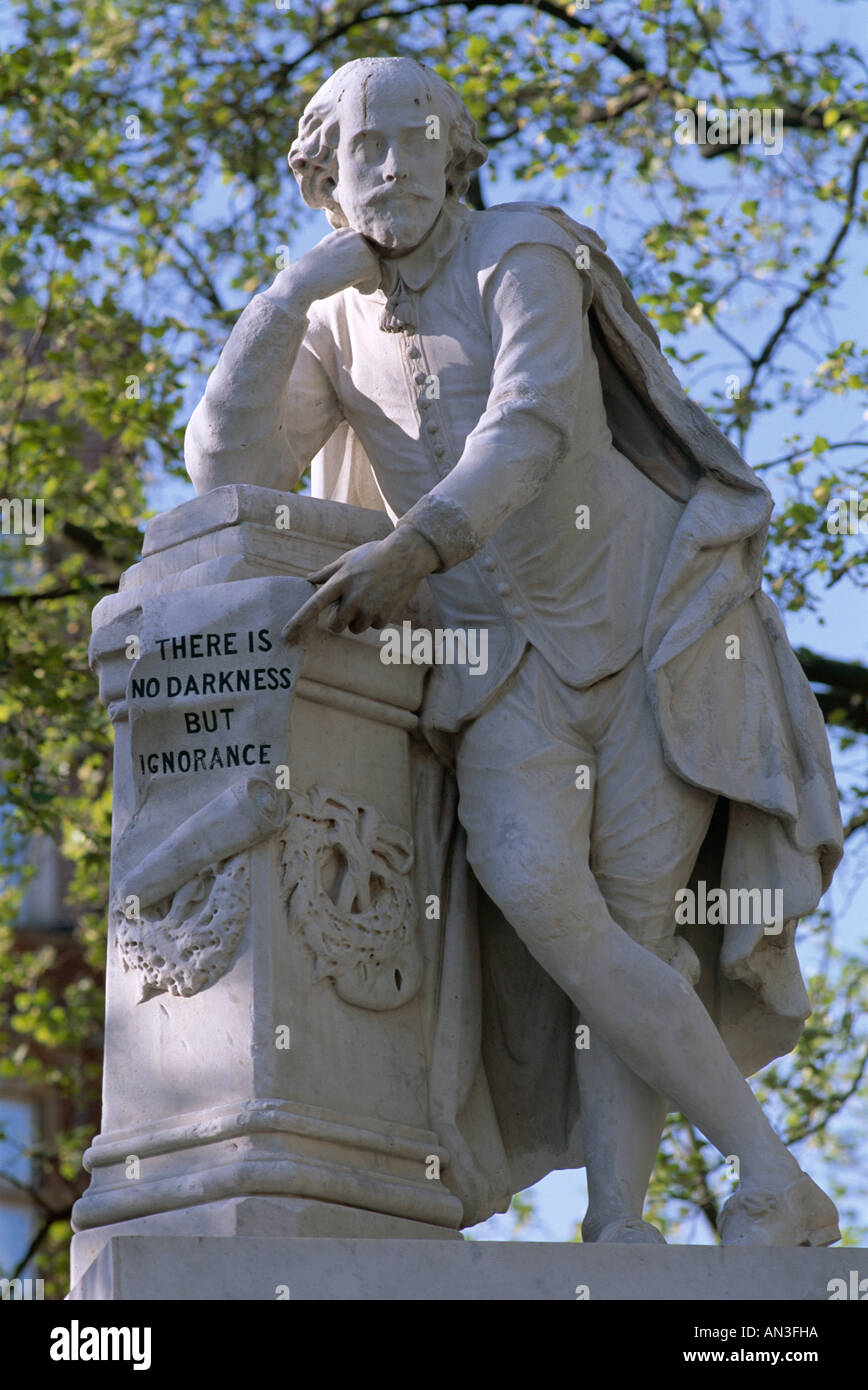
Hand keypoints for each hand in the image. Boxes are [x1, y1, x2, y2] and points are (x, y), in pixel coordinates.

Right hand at [266, 228, 381, 310]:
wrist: (301, 281)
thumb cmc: (312, 274)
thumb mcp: (331, 256)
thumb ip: (348, 254)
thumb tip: (370, 259)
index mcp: (346, 232)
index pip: (365, 254)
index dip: (355, 267)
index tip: (337, 270)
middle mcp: (355, 235)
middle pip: (373, 261)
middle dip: (360, 274)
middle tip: (339, 276)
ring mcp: (362, 247)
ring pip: (376, 271)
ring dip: (362, 282)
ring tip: (342, 280)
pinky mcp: (367, 262)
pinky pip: (376, 282)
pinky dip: (365, 290)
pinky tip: (348, 285)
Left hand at [282, 527, 439, 642]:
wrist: (406, 556)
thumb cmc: (374, 555)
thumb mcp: (348, 559)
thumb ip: (327, 572)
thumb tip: (308, 579)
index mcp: (340, 583)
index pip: (314, 606)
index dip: (299, 621)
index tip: (286, 635)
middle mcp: (353, 599)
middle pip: (335, 626)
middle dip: (339, 619)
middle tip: (350, 604)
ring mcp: (369, 609)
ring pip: (355, 628)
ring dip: (358, 618)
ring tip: (370, 598)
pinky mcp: (384, 616)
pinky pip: (373, 626)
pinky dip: (376, 617)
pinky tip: (383, 599)